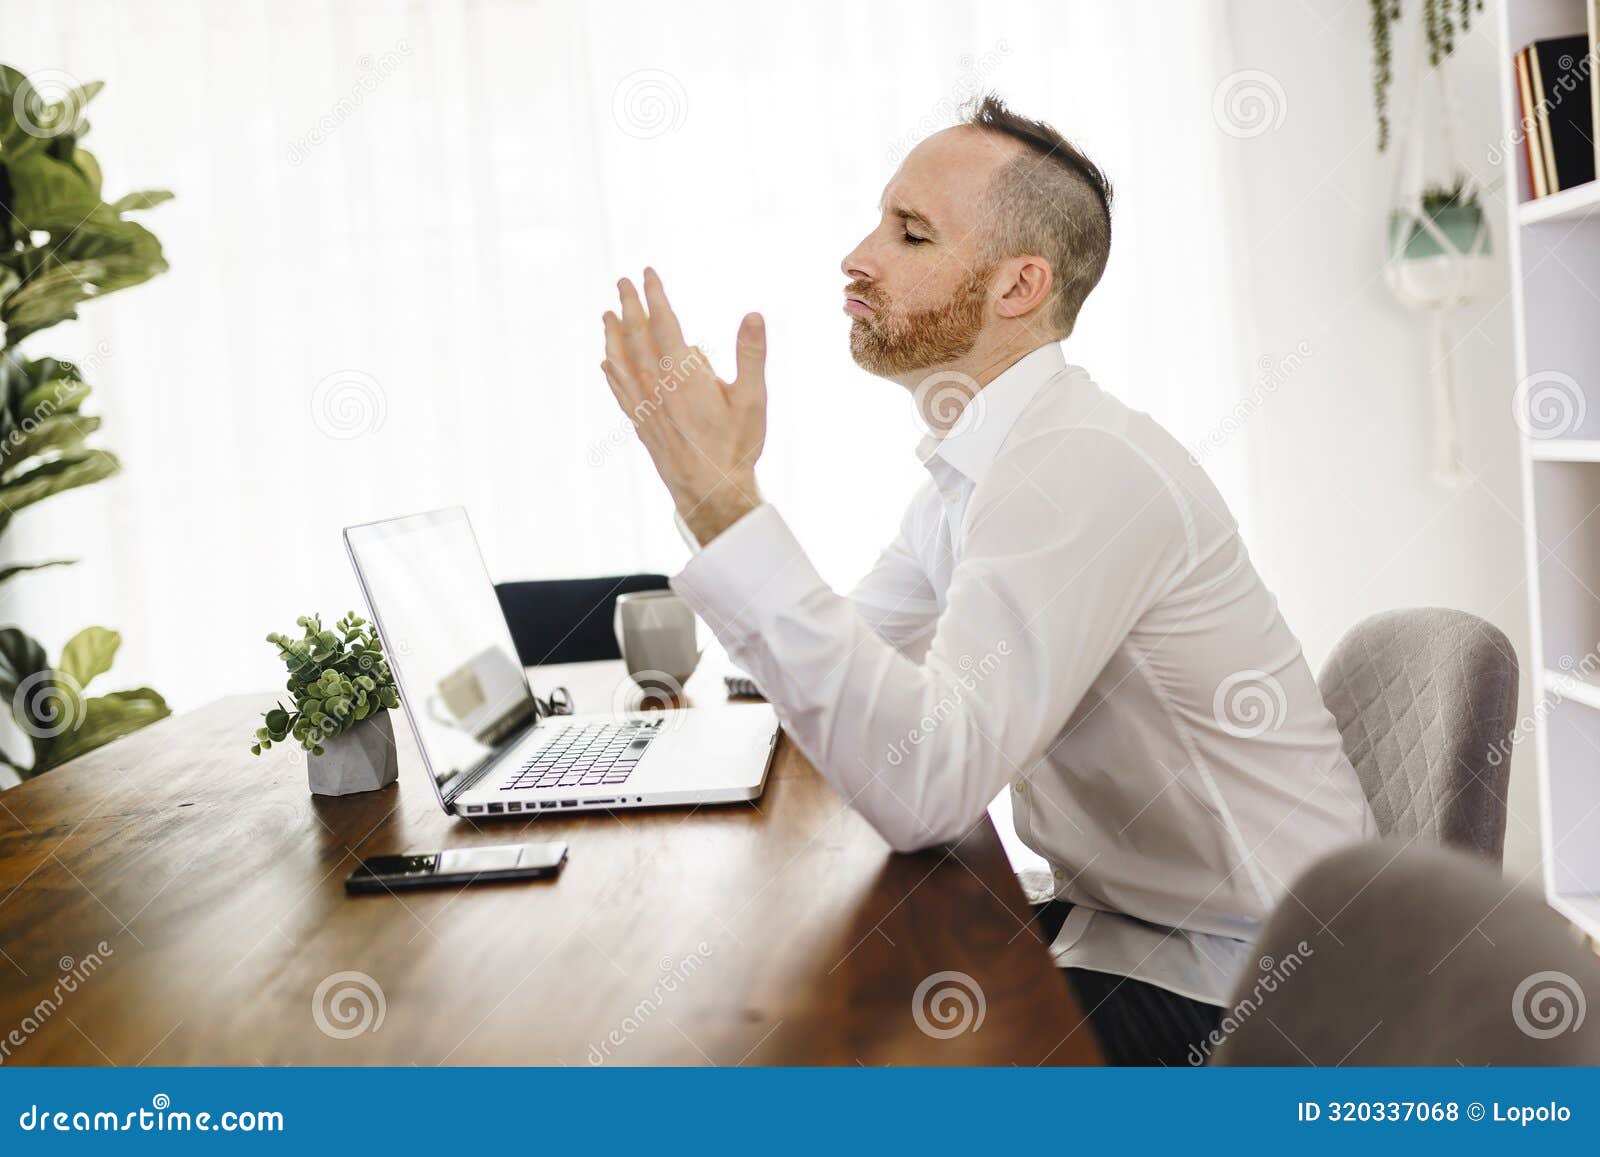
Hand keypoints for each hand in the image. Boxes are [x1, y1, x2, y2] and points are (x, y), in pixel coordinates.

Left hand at [601, 268, 766, 544]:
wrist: (711, 492)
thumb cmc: (736, 446)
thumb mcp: (753, 399)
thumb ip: (752, 355)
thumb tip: (753, 314)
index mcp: (683, 375)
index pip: (664, 324)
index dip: (655, 296)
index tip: (648, 273)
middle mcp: (657, 387)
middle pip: (637, 338)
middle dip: (629, 307)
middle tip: (622, 282)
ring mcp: (646, 406)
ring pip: (621, 363)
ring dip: (613, 336)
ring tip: (606, 316)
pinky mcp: (642, 425)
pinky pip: (620, 391)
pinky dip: (611, 373)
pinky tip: (606, 365)